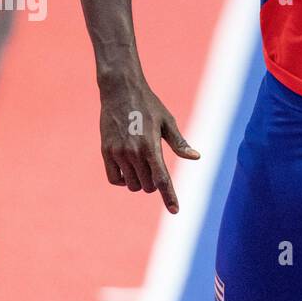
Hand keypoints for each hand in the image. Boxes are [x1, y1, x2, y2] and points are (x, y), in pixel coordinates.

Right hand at [99, 74, 199, 213]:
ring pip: (132, 184)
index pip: (162, 180)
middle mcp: (133, 152)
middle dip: (154, 183)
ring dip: (139, 181)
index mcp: (151, 146)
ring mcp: (117, 153)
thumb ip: (180, 143)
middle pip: (147, 185)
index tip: (175, 210)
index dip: (169, 197)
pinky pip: (114, 178)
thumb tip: (196, 157)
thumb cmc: (148, 105)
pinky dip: (123, 179)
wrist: (120, 90)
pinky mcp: (106, 151)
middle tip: (155, 166)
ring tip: (142, 164)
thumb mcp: (167, 121)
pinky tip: (129, 169)